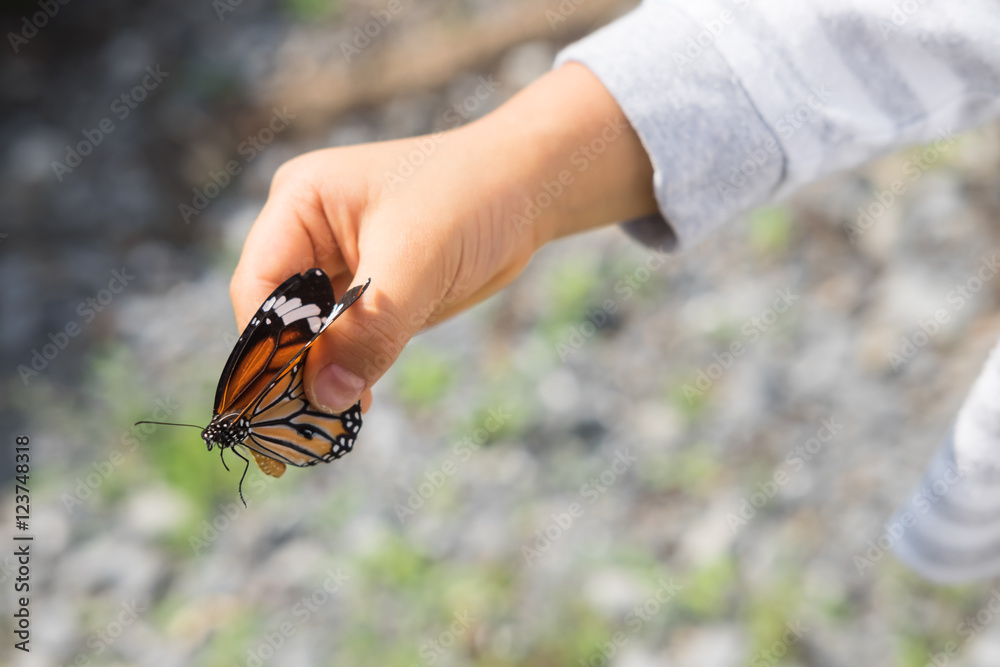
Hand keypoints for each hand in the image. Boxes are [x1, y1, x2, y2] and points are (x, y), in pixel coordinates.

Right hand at [230, 63, 656, 412]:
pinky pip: (343, 344)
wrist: (525, 191)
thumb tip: (324, 398)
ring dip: (318, 380)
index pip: (258, 285)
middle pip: (275, 316)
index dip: (264, 345)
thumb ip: (368, 330)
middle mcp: (306, 235)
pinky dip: (348, 375)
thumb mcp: (415, 261)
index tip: (279, 398)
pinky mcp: (366, 296)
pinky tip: (358, 407)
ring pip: (308, 337)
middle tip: (300, 426)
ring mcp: (336, 266)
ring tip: (328, 427)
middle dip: (288, 370)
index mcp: (299, 205)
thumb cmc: (468, 199)